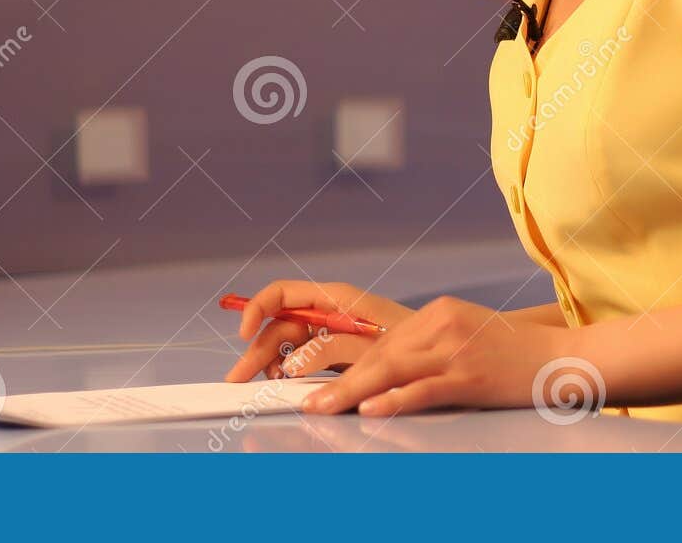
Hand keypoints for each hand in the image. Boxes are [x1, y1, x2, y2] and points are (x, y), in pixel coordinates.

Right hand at [222, 280, 415, 383]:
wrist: (445, 357)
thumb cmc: (415, 342)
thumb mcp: (370, 345)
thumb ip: (330, 350)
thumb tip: (290, 365)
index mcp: (335, 298)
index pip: (282, 293)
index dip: (257, 308)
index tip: (243, 333)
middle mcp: (329, 314)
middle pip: (279, 327)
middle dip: (256, 351)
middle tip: (236, 380)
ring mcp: (332, 336)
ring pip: (288, 348)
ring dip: (271, 365)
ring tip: (264, 385)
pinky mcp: (337, 358)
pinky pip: (304, 364)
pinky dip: (290, 375)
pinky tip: (287, 387)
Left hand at [297, 294, 583, 416]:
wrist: (565, 358)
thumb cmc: (518, 355)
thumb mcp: (470, 337)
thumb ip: (434, 346)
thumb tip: (394, 374)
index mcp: (439, 313)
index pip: (382, 341)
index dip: (348, 365)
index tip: (323, 385)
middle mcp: (443, 324)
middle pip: (379, 354)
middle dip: (339, 380)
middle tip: (307, 402)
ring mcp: (457, 349)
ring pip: (392, 370)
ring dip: (350, 392)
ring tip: (322, 409)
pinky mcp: (471, 376)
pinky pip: (424, 388)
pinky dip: (395, 400)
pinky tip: (371, 409)